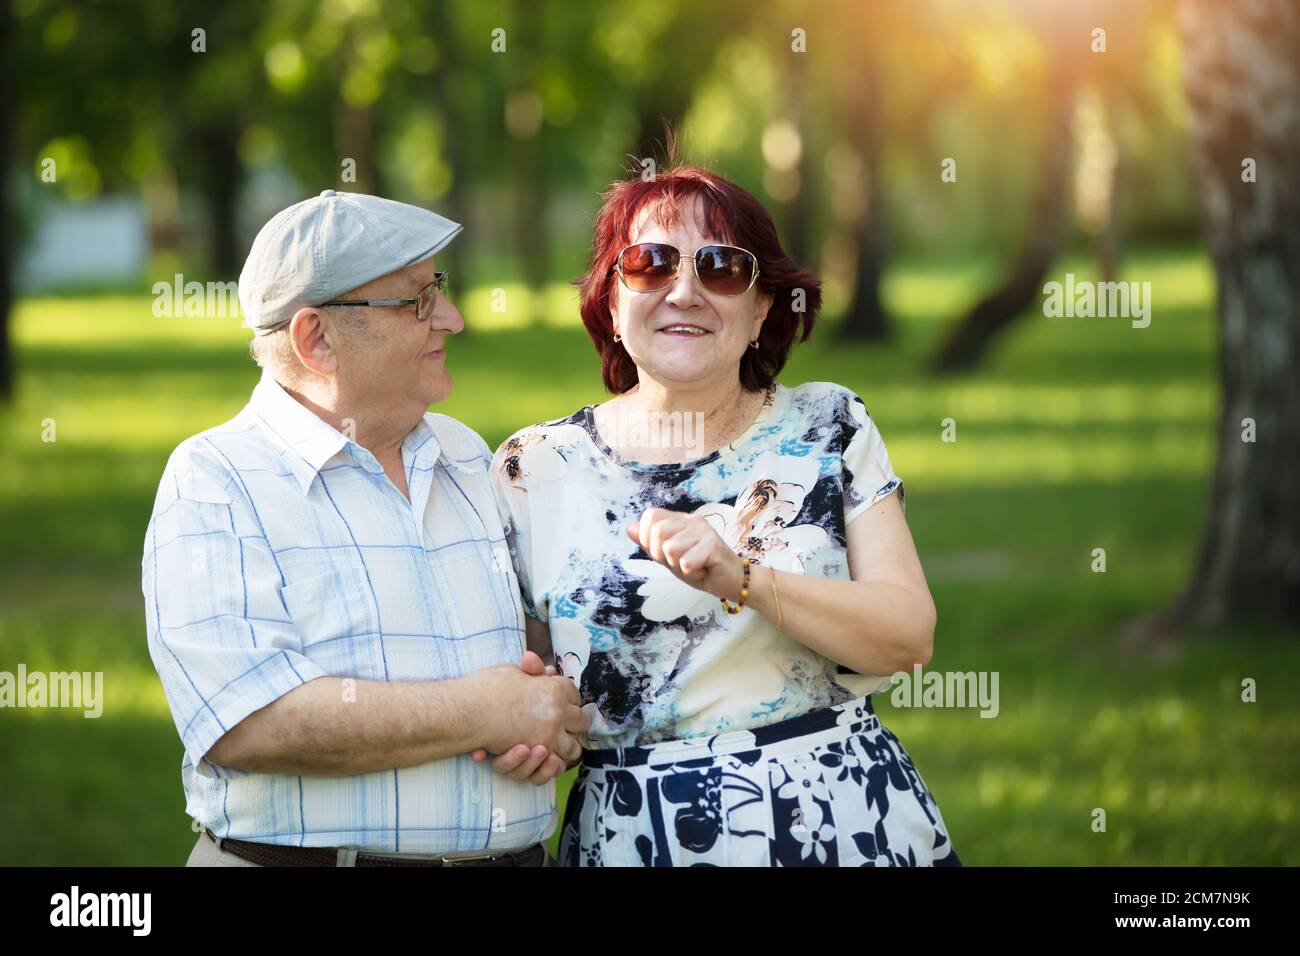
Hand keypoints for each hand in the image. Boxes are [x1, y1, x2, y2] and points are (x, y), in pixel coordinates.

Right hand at [468, 651, 582, 784]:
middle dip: (576, 723)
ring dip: (567, 747)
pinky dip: (552, 765)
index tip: (564, 702)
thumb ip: (532, 672)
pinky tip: (549, 759)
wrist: (467, 711)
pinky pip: (553, 765)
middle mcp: (557, 713)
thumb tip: (549, 671)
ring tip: (556, 744)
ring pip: (571, 748)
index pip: (574, 694)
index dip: (570, 699)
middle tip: (566, 725)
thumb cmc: (487, 688)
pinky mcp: (536, 754)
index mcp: (554, 689)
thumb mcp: (511, 672)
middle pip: (581, 721)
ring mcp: (549, 735)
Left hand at [626, 507, 743, 601]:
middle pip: (657, 532)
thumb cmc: (699, 568)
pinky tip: (703, 569)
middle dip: (662, 555)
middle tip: (679, 562)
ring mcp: (704, 530)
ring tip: (694, 565)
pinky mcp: (713, 545)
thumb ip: (650, 543)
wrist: (730, 581)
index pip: (651, 515)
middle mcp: (692, 520)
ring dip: (679, 565)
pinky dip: (692, 572)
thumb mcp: (668, 558)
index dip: (647, 537)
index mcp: (680, 520)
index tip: (661, 553)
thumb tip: (629, 527)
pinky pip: (686, 562)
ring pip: (670, 549)